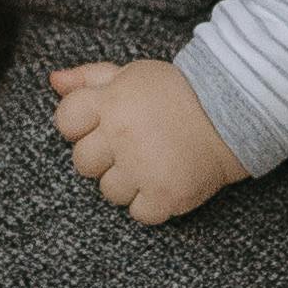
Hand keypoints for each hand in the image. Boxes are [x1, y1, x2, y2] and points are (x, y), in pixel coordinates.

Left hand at [50, 57, 246, 222]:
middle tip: (131, 147)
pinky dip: (150, 204)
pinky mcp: (165, 194)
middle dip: (102, 158)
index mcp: (111, 102)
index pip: (66, 121)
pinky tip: (164, 182)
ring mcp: (143, 167)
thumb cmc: (179, 93)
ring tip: (152, 163)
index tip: (101, 126)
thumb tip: (54, 81)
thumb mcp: (133, 74)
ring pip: (109, 192)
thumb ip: (90, 78)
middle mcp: (122, 135)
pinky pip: (138, 213)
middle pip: (83, 163)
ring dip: (127, 182)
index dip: (79, 126)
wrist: (233, 113)